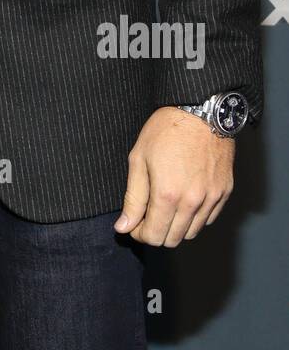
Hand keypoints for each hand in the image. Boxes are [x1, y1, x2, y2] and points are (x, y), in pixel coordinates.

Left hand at [114, 107, 234, 245]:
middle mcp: (192, 202)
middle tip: (146, 217)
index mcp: (167, 194)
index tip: (133, 224)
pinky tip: (183, 201)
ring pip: (191, 232)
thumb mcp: (139, 159)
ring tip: (165, 208)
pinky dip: (194, 218)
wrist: (201, 110)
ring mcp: (211, 198)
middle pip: (173, 239)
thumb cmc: (166, 130)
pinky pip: (208, 219)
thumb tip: (124, 226)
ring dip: (175, 227)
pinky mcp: (224, 192)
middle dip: (156, 232)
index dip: (139, 234)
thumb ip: (133, 199)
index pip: (153, 236)